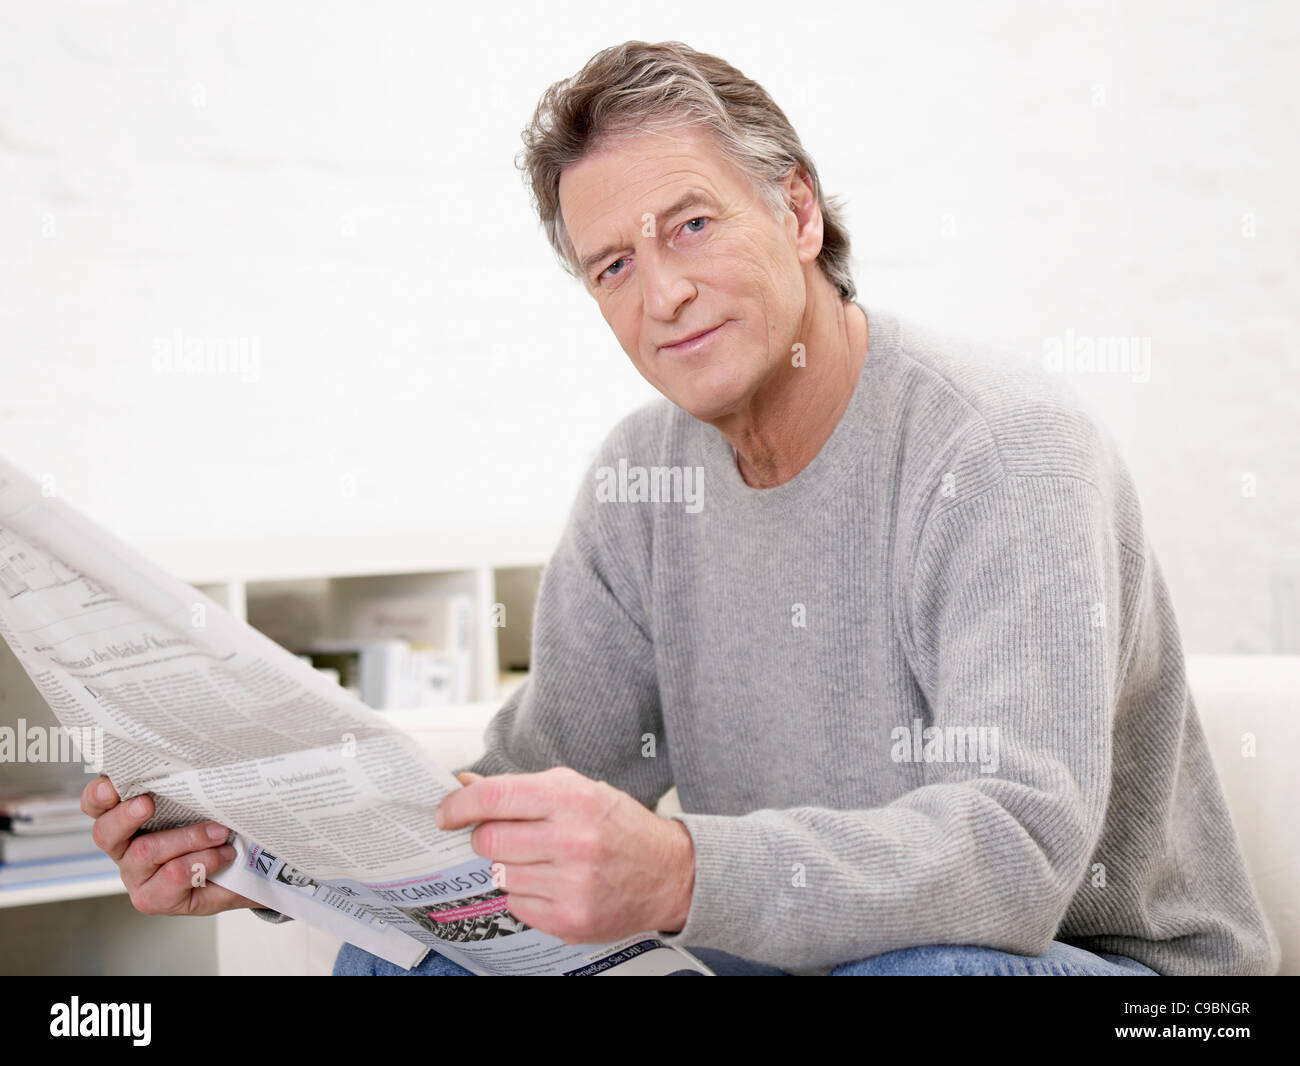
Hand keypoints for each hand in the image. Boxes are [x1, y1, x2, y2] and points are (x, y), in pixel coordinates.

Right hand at [80, 774, 259, 915]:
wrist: (244, 870)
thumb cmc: (217, 831)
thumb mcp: (200, 803)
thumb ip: (184, 787)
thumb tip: (193, 764)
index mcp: (126, 818)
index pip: (96, 805)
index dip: (98, 795)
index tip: (111, 785)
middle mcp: (124, 848)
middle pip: (104, 833)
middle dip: (125, 815)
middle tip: (146, 803)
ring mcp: (136, 877)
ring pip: (147, 851)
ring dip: (190, 837)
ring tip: (220, 832)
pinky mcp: (153, 899)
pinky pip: (173, 874)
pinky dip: (204, 860)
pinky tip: (224, 855)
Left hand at [435, 766, 693, 944]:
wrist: (669, 873)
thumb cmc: (618, 826)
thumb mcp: (576, 790)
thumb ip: (520, 789)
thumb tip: (465, 785)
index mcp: (572, 798)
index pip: (494, 797)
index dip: (459, 805)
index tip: (446, 813)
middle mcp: (572, 840)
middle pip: (488, 841)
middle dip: (486, 837)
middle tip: (504, 836)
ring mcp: (571, 884)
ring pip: (500, 875)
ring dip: (510, 867)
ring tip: (541, 860)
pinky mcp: (570, 920)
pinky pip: (517, 905)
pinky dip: (526, 894)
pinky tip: (554, 883)